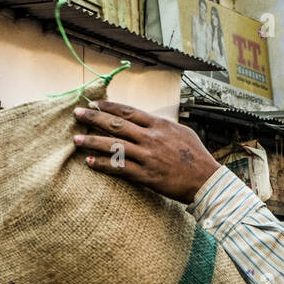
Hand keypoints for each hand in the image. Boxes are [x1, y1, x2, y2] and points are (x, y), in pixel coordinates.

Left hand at [72, 101, 220, 203]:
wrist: (207, 180)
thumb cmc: (196, 157)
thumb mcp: (181, 133)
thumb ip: (162, 127)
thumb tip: (148, 121)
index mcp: (160, 124)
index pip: (128, 111)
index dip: (108, 107)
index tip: (93, 104)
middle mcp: (152, 137)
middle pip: (117, 124)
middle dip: (94, 118)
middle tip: (76, 114)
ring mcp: (148, 156)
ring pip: (114, 146)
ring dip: (92, 141)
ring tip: (76, 139)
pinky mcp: (147, 176)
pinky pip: (120, 168)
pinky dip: (103, 165)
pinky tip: (89, 162)